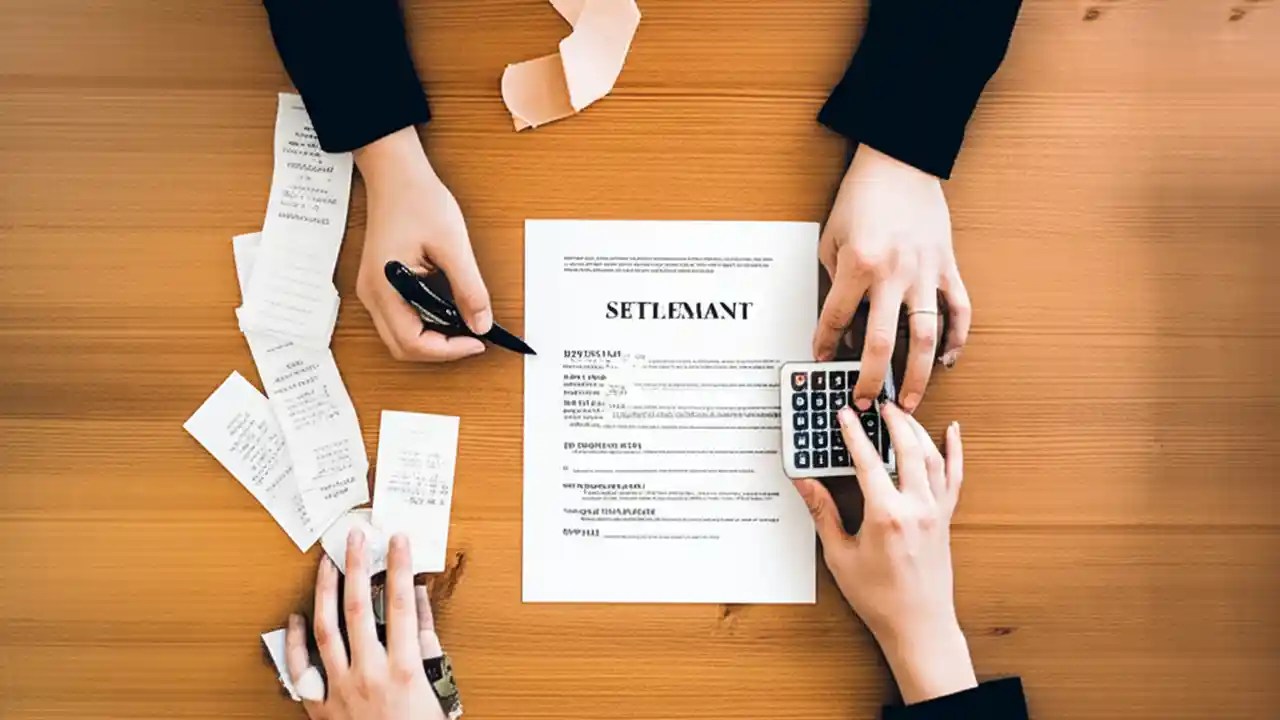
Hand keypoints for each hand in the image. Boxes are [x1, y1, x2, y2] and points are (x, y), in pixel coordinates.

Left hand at [284, 530, 445, 719]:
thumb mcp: (435, 685)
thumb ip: (426, 640)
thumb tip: (418, 598)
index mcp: (402, 669)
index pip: (399, 604)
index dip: (398, 567)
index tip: (396, 540)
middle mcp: (368, 674)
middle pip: (358, 608)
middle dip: (357, 567)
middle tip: (355, 537)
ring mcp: (340, 690)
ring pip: (325, 629)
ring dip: (325, 591)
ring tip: (327, 563)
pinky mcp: (319, 707)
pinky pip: (299, 668)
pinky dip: (295, 640)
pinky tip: (297, 616)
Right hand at [354, 127, 492, 361]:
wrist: (395, 174)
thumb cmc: (417, 199)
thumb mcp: (453, 245)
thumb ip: (469, 288)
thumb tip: (481, 323)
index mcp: (385, 287)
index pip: (413, 342)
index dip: (448, 350)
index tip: (478, 343)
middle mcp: (372, 294)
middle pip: (403, 347)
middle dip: (440, 350)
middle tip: (473, 339)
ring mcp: (373, 289)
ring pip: (400, 336)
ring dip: (432, 338)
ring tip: (463, 324)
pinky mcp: (380, 283)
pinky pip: (399, 318)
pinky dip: (424, 323)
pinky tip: (446, 310)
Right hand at [792, 403, 974, 704]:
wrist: (919, 624)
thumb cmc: (878, 597)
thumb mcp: (840, 555)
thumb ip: (823, 514)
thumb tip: (805, 483)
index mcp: (886, 515)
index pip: (867, 461)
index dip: (853, 434)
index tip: (843, 415)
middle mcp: (916, 508)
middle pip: (907, 448)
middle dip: (892, 420)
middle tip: (877, 402)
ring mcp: (936, 511)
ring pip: (931, 456)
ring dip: (917, 429)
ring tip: (901, 411)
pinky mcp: (946, 518)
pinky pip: (955, 477)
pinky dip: (955, 452)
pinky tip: (952, 432)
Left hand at [813, 145, 971, 412]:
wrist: (901, 161)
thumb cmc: (862, 196)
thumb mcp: (832, 238)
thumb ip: (836, 282)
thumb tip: (844, 324)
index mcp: (859, 264)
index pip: (835, 320)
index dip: (825, 346)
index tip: (821, 363)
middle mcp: (893, 273)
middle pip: (880, 343)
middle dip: (871, 380)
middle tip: (865, 403)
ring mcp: (925, 273)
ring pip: (924, 338)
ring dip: (918, 376)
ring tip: (910, 403)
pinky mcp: (948, 268)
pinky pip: (958, 312)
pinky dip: (955, 340)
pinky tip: (946, 361)